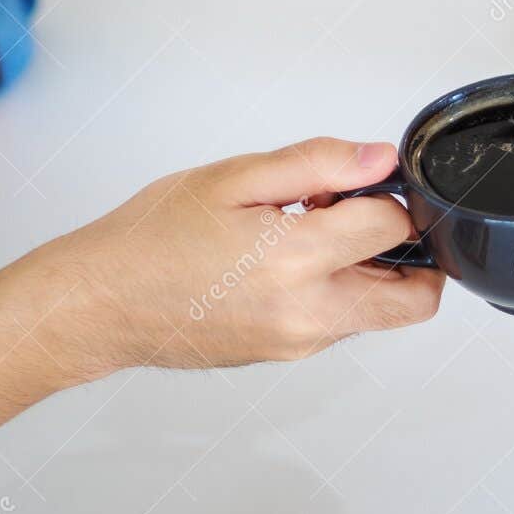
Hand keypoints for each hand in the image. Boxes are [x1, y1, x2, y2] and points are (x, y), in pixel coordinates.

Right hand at [30, 137, 443, 374]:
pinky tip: (292, 259)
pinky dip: (339, 289)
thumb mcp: (233, 178)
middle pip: (414, 300)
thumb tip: (379, 159)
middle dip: (416, 256)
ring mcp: (300, 343)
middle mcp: (308, 314)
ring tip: (316, 233)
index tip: (358, 183)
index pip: (394, 227)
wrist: (97, 304)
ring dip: (373, 271)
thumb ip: (318, 164)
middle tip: (374, 220)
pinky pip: (340, 323)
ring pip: (379, 313)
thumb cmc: (151, 239)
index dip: (387, 196)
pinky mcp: (287, 354)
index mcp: (295, 262)